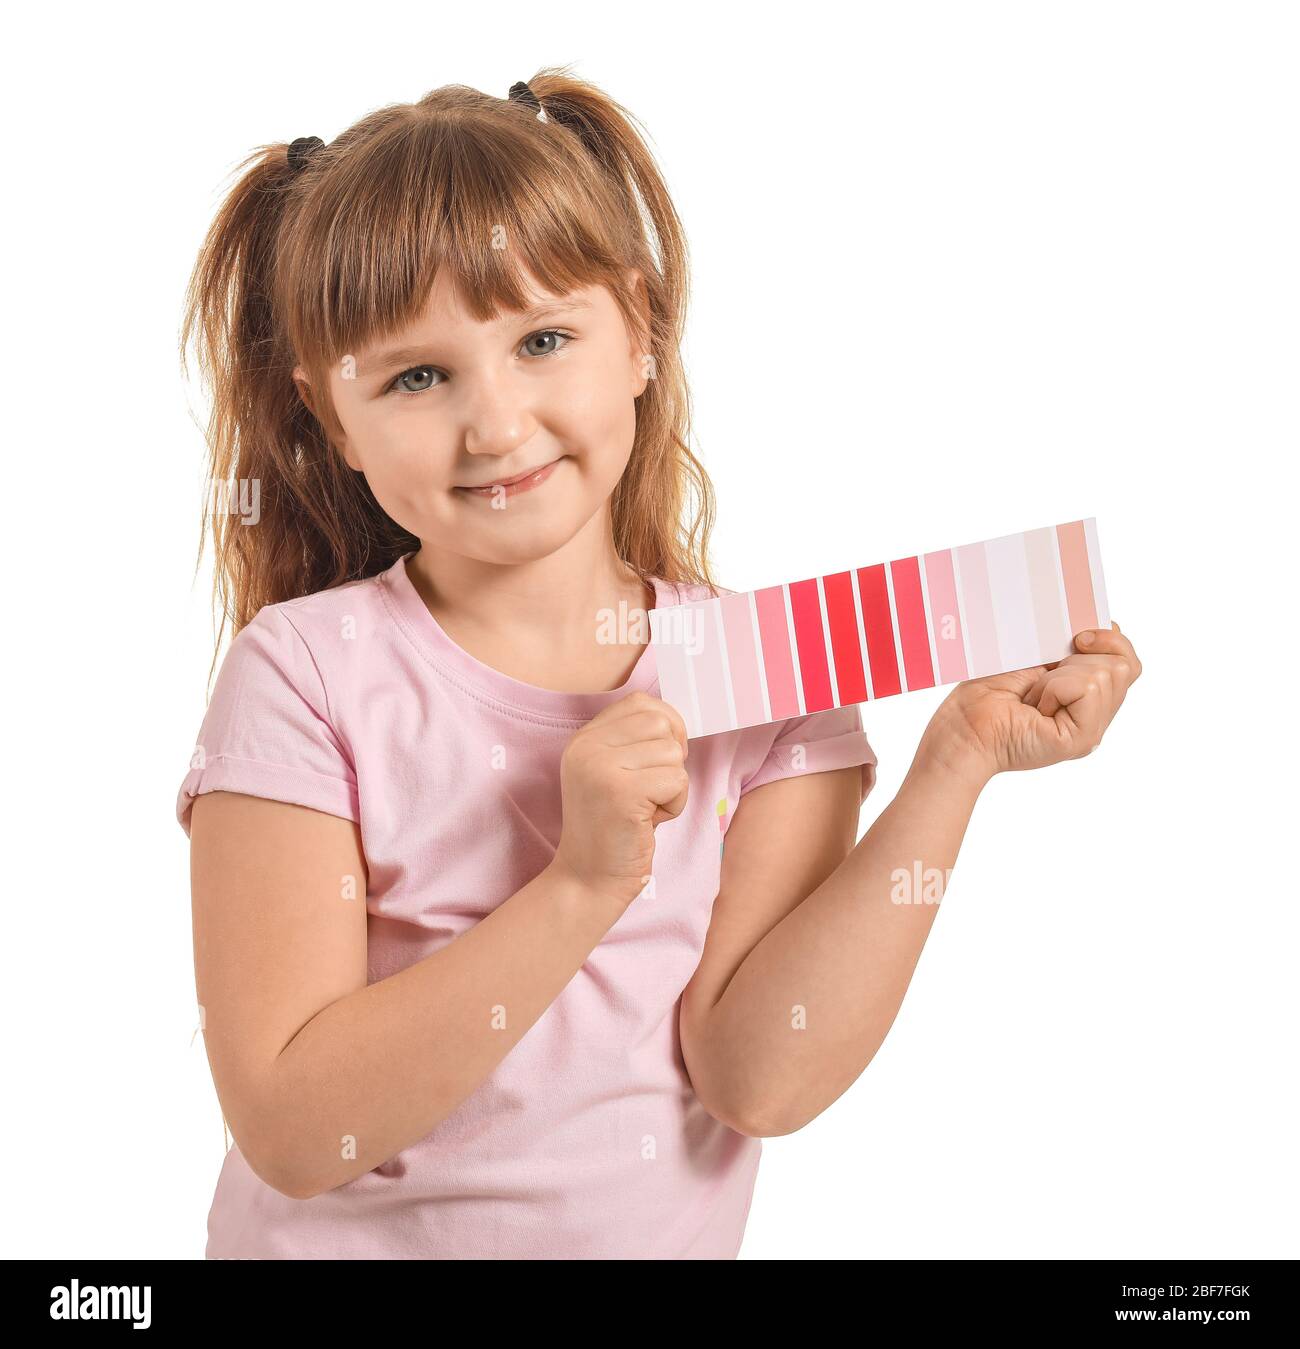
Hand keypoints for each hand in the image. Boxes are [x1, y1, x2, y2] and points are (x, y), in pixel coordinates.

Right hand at [551, 690, 690, 908]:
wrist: (589, 879)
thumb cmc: (614, 827)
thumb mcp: (614, 772)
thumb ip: (635, 741)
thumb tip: (678, 721)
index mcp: (584, 738)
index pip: (641, 703)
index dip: (665, 728)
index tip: (656, 762)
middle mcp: (586, 746)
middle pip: (661, 723)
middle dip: (670, 758)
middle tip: (651, 790)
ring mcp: (600, 767)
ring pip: (673, 754)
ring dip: (672, 786)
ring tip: (645, 809)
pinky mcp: (621, 792)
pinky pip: (677, 781)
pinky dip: (674, 805)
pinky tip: (648, 821)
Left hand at [921, 622, 1142, 782]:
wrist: (963, 726)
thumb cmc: (987, 693)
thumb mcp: (1036, 657)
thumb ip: (1072, 645)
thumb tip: (1101, 620)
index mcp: (1087, 695)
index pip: (1127, 659)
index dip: (1110, 639)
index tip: (1077, 636)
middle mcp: (1095, 715)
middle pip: (1125, 663)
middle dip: (1078, 658)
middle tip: (1039, 679)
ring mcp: (1092, 730)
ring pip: (1108, 673)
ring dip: (1059, 676)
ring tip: (1032, 697)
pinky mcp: (1083, 739)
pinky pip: (1089, 688)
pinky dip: (1055, 687)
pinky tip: (1034, 706)